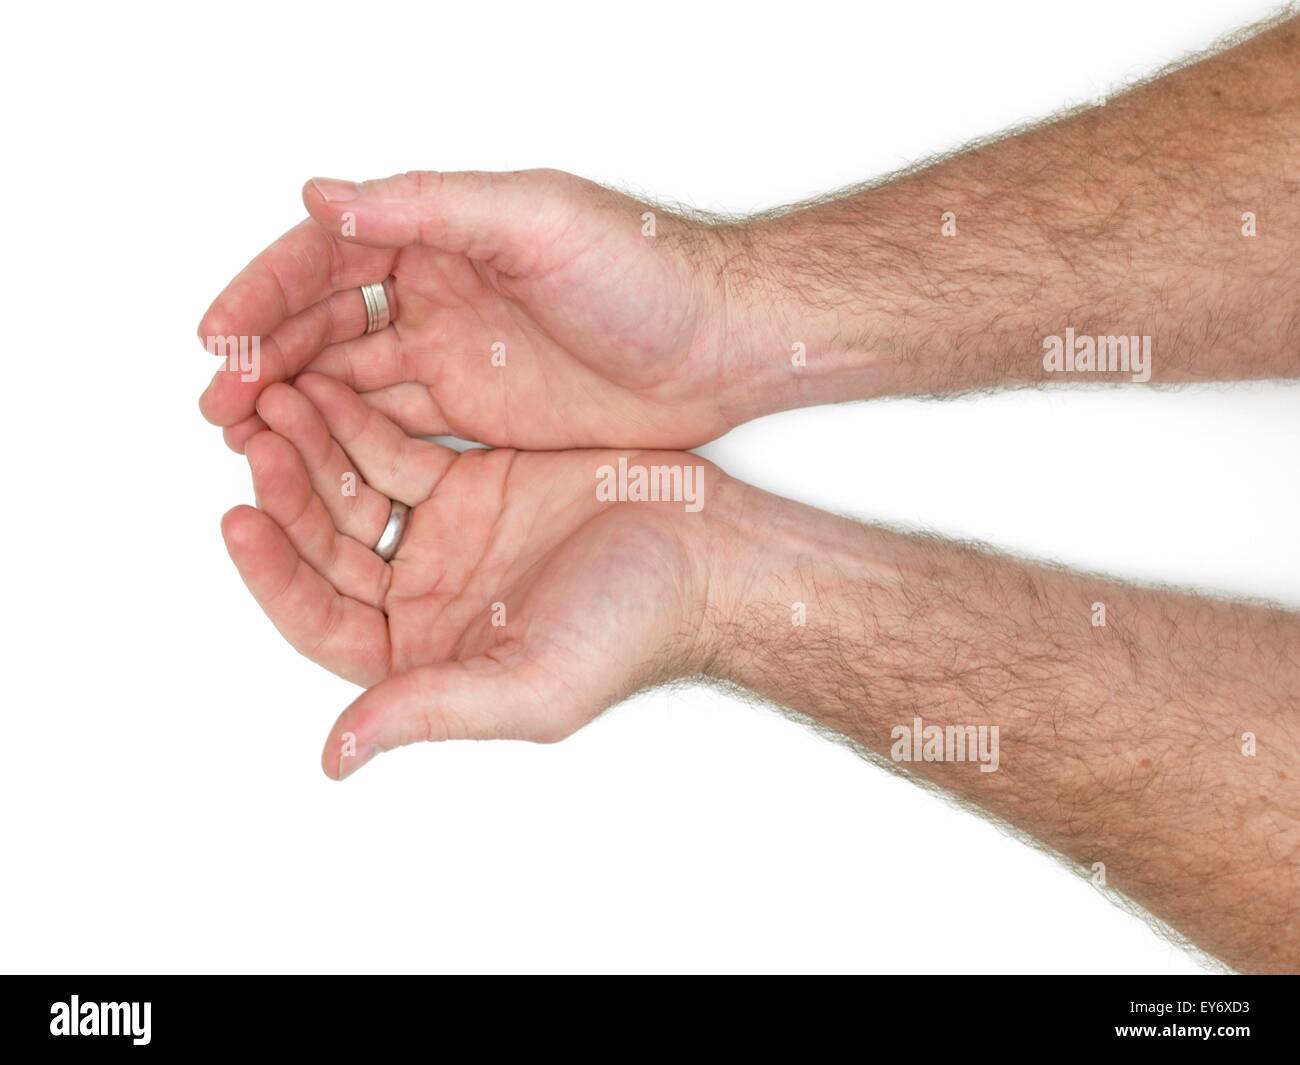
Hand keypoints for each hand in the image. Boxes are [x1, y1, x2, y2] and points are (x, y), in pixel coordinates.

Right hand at [199, 170, 744, 452]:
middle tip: (218, 400)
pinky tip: (306, 458)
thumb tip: (321, 194)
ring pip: (350, 376)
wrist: (720, 346)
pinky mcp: (479, 411)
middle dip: (266, 356)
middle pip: (325, 321)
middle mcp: (437, 291)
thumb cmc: (645, 270)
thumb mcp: (537, 222)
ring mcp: (454, 354)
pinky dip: (345, 438)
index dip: (267, 293)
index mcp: (440, 233)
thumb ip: (428, 206)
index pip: (327, 258)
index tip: (221, 336)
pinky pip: (393, 422)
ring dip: (292, 401)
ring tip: (239, 435)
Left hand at [222, 372, 728, 777]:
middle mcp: (423, 598)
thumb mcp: (529, 686)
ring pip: (354, 490)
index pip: (320, 619)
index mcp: (423, 656)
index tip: (240, 520)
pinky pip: (397, 449)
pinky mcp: (474, 483)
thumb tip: (336, 758)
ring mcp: (446, 537)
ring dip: (316, 449)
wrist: (709, 554)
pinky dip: (362, 421)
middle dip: (288, 493)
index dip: (273, 575)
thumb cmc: (633, 627)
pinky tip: (332, 387)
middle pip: (327, 546)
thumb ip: (429, 711)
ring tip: (282, 398)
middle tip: (259, 437)